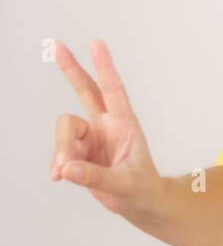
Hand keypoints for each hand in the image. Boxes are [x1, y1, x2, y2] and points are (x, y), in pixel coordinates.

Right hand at [50, 39, 161, 217]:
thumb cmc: (141, 189)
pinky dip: (58, 164)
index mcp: (126, 124)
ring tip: (64, 173)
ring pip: (65, 130)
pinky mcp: (78, 149)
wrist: (140, 202)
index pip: (114, 90)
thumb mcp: (124, 185)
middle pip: (86, 90)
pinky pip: (60, 150)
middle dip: (71, 68)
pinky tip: (60, 177)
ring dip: (61, 149)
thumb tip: (66, 168)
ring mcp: (91, 135)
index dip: (104, 67)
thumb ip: (95, 177)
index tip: (96, 43)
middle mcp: (107, 124)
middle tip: (57, 45)